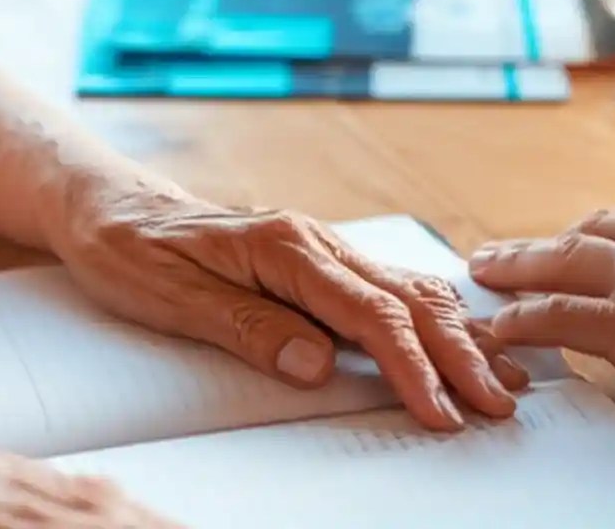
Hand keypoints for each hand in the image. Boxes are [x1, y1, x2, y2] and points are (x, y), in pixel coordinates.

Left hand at [50, 185, 527, 431]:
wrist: (113, 206)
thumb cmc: (132, 250)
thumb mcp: (171, 295)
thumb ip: (247, 327)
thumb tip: (316, 365)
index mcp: (286, 247)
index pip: (368, 313)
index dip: (411, 365)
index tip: (440, 409)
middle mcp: (318, 242)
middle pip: (408, 300)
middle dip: (459, 354)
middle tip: (498, 404)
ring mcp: (324, 250)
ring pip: (411, 290)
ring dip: (458, 335)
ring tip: (501, 375)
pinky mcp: (322, 263)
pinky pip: (392, 288)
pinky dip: (435, 317)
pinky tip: (461, 336)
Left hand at [468, 205, 614, 470]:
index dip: (595, 239)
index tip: (576, 247)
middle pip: (586, 233)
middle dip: (541, 244)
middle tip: (505, 254)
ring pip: (558, 263)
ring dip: (513, 269)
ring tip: (481, 278)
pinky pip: (555, 317)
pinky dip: (519, 320)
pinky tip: (497, 329)